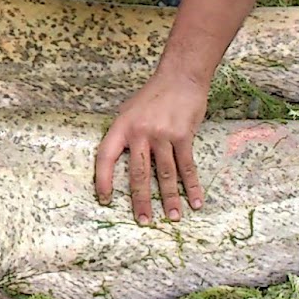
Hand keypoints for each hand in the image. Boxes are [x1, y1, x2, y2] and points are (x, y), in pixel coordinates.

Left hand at [94, 73, 208, 224]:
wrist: (180, 77)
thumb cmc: (153, 96)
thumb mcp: (129, 110)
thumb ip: (124, 135)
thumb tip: (118, 161)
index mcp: (121, 126)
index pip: (106, 156)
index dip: (103, 179)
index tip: (105, 199)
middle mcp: (140, 132)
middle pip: (138, 173)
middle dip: (141, 200)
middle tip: (143, 221)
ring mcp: (162, 134)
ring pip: (165, 174)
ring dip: (170, 198)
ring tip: (172, 218)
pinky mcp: (184, 136)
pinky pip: (187, 166)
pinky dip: (192, 186)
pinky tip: (195, 201)